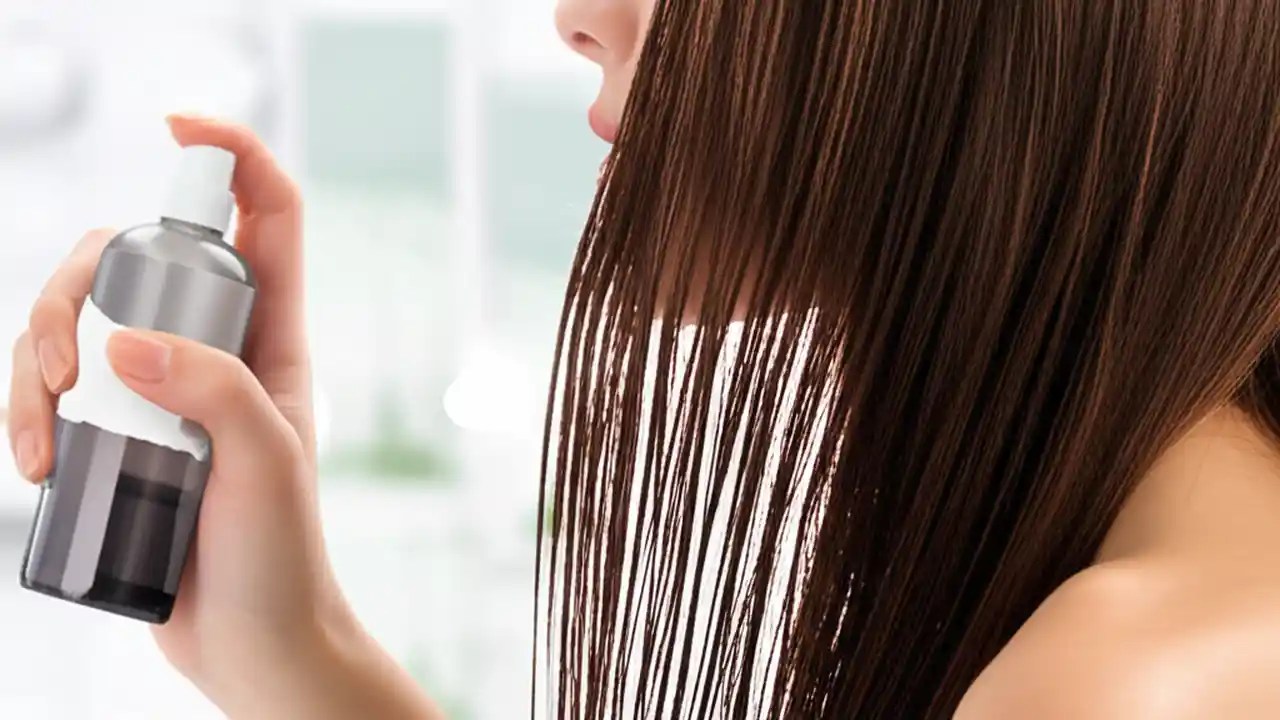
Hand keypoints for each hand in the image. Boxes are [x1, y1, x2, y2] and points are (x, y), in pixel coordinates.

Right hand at [7, 116, 439, 718]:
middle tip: (66, 371)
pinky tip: (32, 460)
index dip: (232, 153)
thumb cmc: (279, 557)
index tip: (176, 123)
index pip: (267, 214)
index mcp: (274, 337)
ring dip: (35, 360)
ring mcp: (164, 390)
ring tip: (39, 440)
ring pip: (81, 321)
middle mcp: (218, 350)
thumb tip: (123, 340)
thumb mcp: (264, 463)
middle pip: (136, 257)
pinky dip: (27, 408)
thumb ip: (213, 390)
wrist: (248, 643)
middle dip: (78, 288)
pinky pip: (57, 386)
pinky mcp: (121, 433)